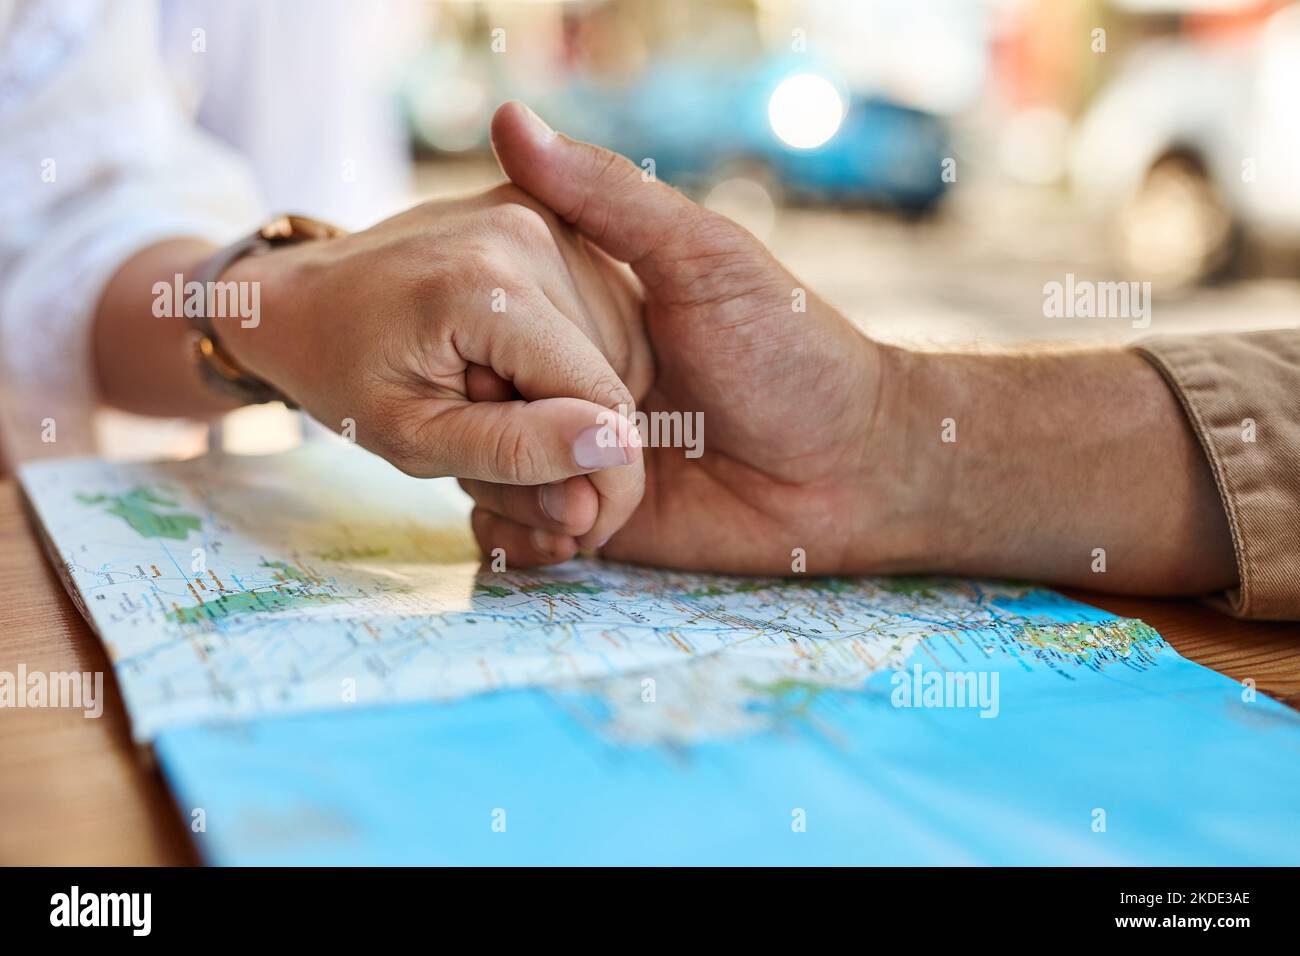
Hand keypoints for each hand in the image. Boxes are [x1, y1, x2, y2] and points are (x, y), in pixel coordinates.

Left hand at [222, 184, 651, 559]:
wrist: (301, 294)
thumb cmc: (342, 372)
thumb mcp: (412, 438)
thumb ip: (514, 450)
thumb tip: (618, 448)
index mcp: (487, 285)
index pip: (600, 398)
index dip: (610, 475)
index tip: (588, 529)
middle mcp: (529, 230)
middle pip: (613, 374)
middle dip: (578, 438)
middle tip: (502, 457)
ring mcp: (544, 213)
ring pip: (617, 348)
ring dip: (576, 400)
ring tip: (497, 405)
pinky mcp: (552, 214)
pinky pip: (604, 315)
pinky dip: (574, 363)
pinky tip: (516, 372)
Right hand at [470, 103, 895, 574]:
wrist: (852, 473)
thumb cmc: (789, 352)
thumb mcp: (700, 258)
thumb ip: (609, 198)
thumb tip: (506, 118)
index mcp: (582, 319)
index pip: (486, 329)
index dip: (478, 353)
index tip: (490, 373)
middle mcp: (569, 386)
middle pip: (473, 407)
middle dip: (487, 434)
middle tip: (541, 447)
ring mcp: (576, 457)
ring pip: (483, 474)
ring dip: (509, 493)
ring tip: (576, 503)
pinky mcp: (592, 523)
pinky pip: (518, 533)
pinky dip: (523, 540)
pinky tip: (570, 535)